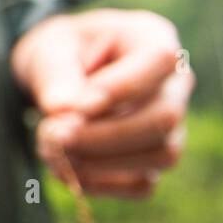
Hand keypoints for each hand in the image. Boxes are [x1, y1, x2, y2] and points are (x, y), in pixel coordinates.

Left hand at [11, 9, 193, 198]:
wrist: (57, 73)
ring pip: (160, 155)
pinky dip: (101, 183)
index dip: (118, 90)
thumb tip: (63, 111)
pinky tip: (65, 168)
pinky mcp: (153, 157)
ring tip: (50, 148)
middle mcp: (174, 83)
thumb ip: (56, 77)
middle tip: (51, 135)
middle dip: (101, 136)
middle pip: (163, 119)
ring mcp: (171, 124)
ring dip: (99, 162)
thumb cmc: (58, 53)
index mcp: (152, 38)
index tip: (71, 108)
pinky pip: (142, 184)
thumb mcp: (48, 50)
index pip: (158, 62)